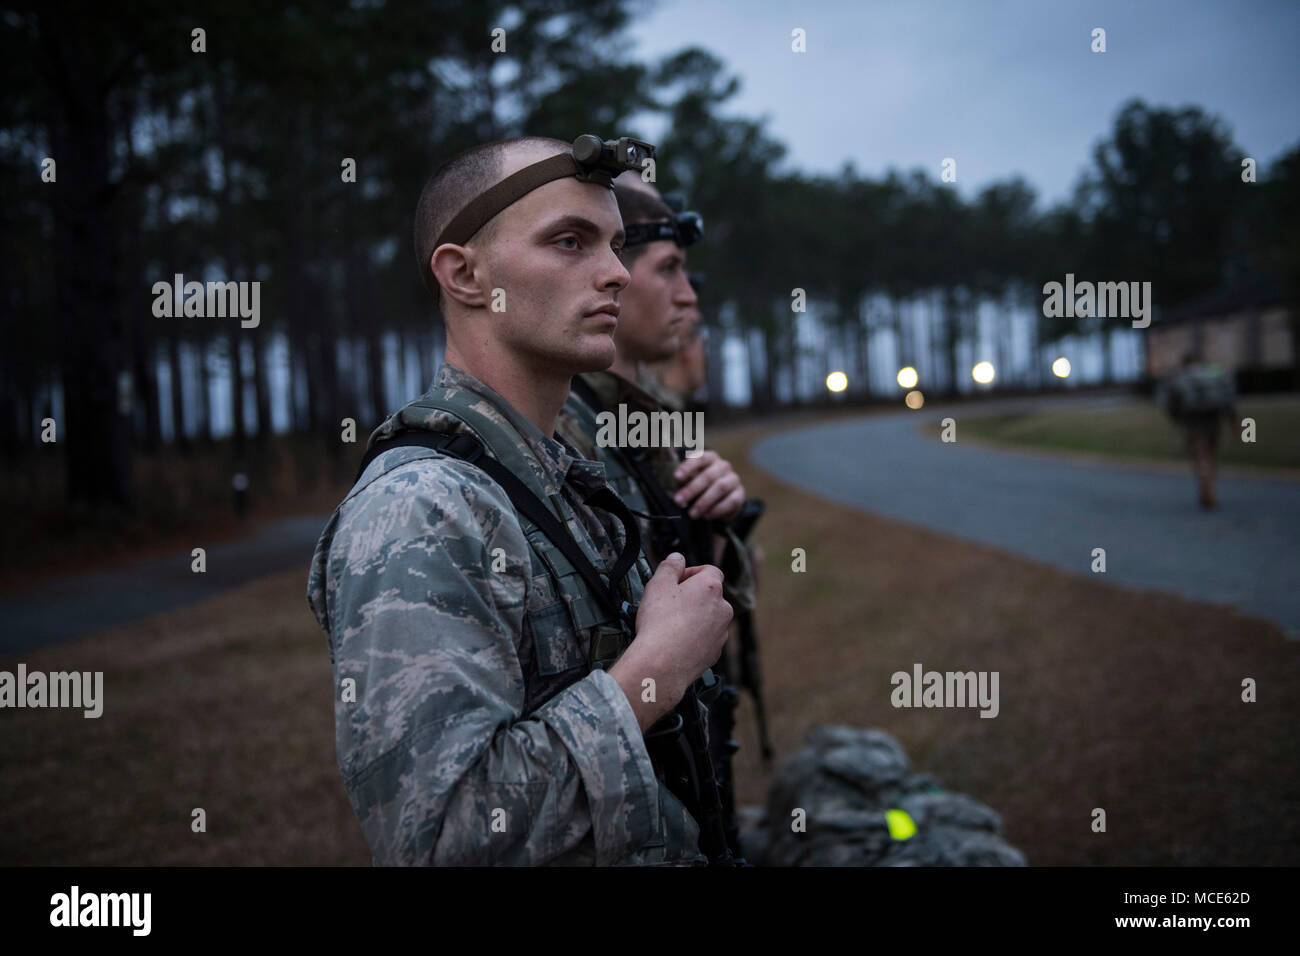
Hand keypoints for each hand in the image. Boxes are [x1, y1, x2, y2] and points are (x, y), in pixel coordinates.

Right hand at [608, 553, 732, 730]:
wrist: (662, 664)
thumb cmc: (660, 624)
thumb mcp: (658, 584)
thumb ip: (670, 566)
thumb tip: (677, 557)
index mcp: (711, 587)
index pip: (710, 570)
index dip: (691, 572)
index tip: (676, 580)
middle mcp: (722, 609)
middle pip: (711, 595)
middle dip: (693, 596)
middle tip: (670, 602)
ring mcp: (721, 632)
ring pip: (710, 617)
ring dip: (695, 617)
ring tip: (671, 624)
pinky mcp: (715, 652)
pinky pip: (707, 638)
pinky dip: (695, 637)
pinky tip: (676, 641)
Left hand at [672, 450, 744, 520]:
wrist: (721, 501)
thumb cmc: (700, 487)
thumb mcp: (689, 481)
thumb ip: (684, 480)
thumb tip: (678, 482)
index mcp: (710, 458)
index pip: (699, 458)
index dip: (688, 467)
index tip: (676, 477)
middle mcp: (723, 466)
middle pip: (708, 475)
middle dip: (691, 489)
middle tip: (678, 501)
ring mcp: (734, 479)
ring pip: (720, 488)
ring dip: (704, 502)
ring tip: (692, 514)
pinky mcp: (740, 494)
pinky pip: (730, 501)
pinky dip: (717, 510)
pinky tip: (707, 516)